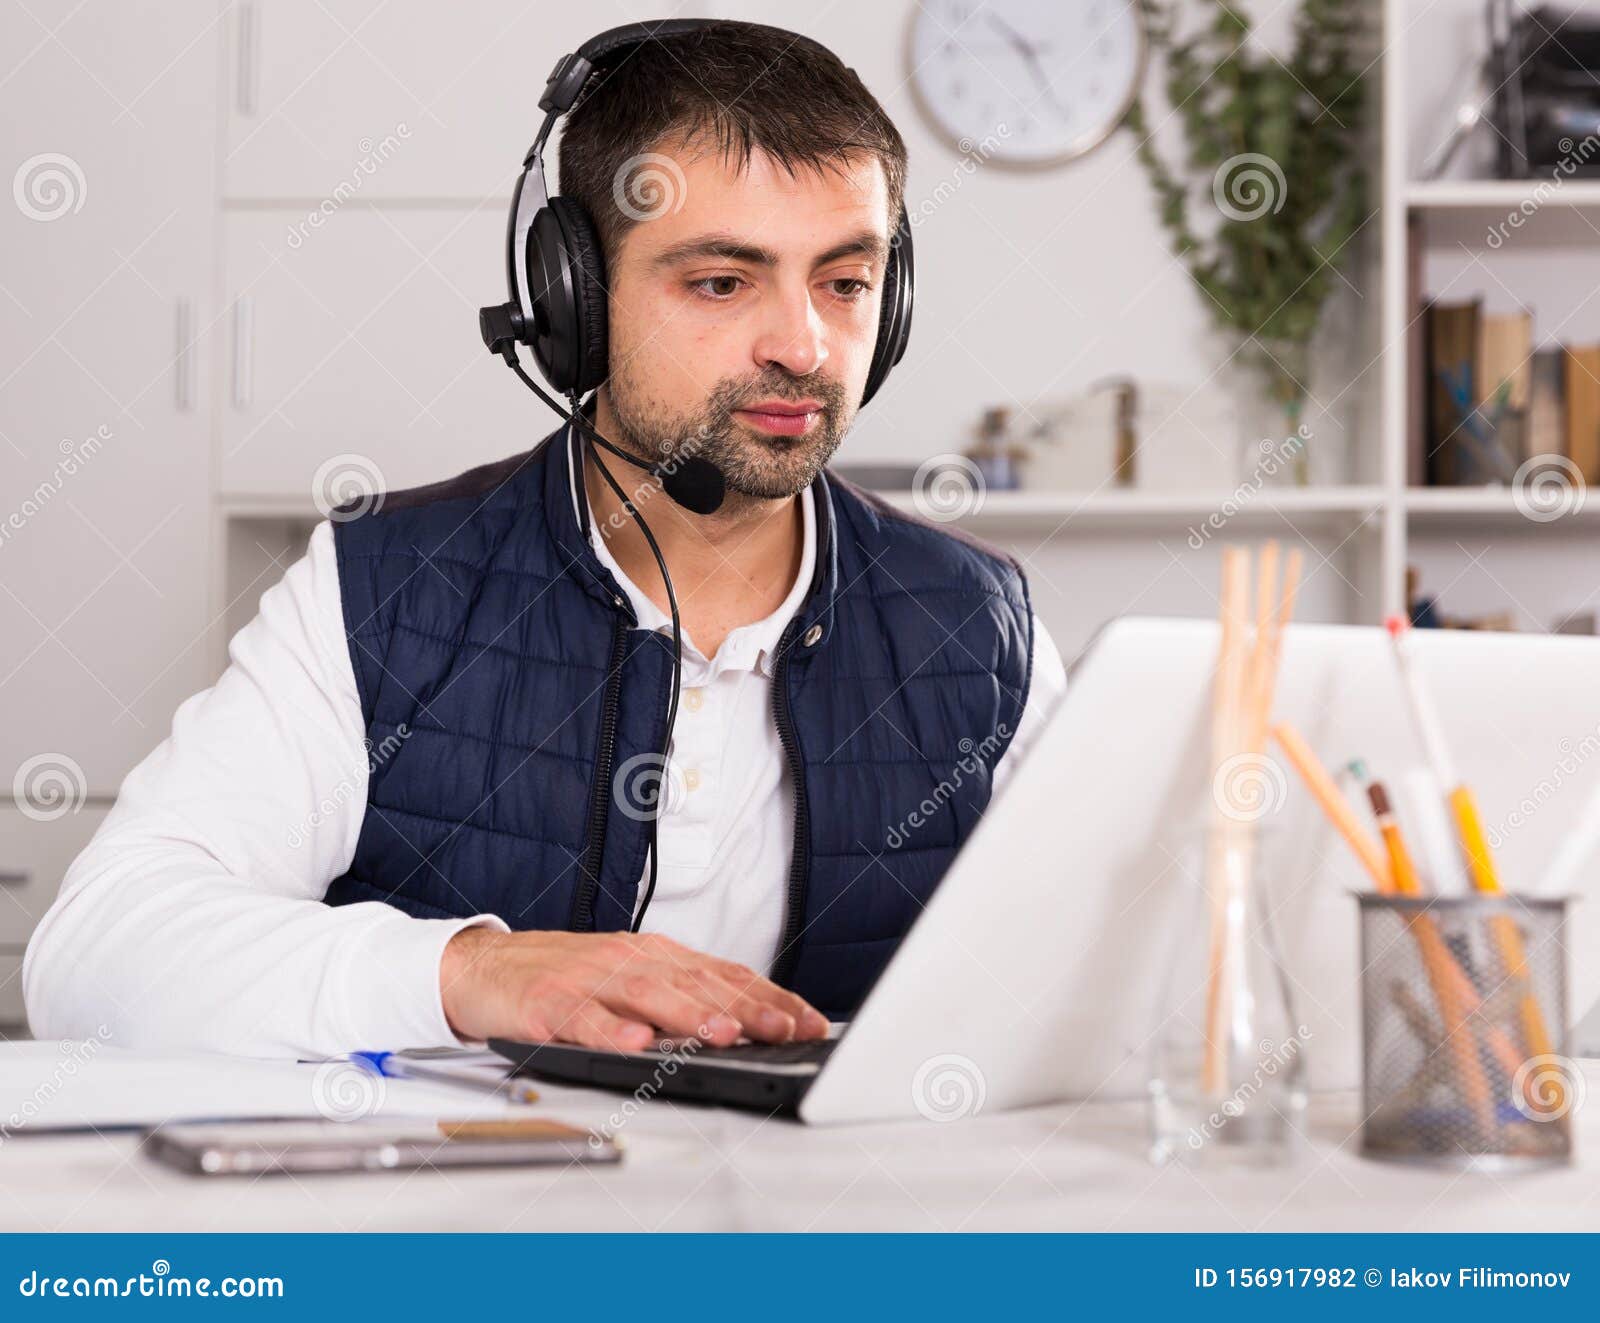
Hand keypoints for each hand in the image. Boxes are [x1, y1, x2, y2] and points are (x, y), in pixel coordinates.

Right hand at [439, 927, 830, 1050]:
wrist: (487, 968)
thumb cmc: (567, 977)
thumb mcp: (633, 981)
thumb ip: (683, 999)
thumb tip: (750, 1025)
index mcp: (657, 956)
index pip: (725, 974)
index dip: (770, 997)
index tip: (809, 1021)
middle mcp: (630, 960)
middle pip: (696, 982)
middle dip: (746, 1006)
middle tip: (785, 1029)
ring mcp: (590, 979)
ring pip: (647, 995)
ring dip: (689, 1015)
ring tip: (723, 1034)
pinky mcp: (549, 1002)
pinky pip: (584, 1018)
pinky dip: (611, 1031)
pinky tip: (635, 1045)